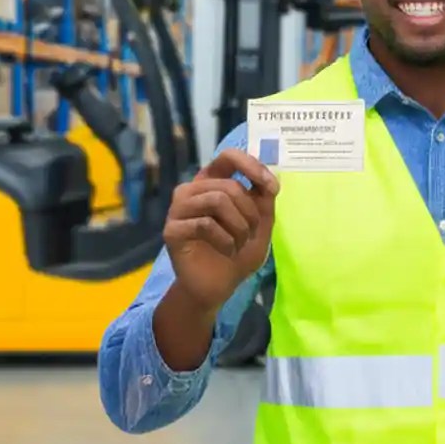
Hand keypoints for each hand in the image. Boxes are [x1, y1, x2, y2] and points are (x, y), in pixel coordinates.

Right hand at [162, 148, 279, 315]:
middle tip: (251, 233)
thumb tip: (269, 181)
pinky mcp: (172, 230)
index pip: (228, 156)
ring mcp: (178, 209)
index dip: (252, 166)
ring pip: (216, 200)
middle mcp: (192, 190)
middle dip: (250, 212)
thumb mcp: (260, 224)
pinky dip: (224, 240)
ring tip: (238, 243)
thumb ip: (264, 199)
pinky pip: (204, 224)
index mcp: (212, 182)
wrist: (218, 287)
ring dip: (238, 226)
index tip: (272, 189)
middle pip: (228, 185)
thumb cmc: (238, 252)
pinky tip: (226, 250)